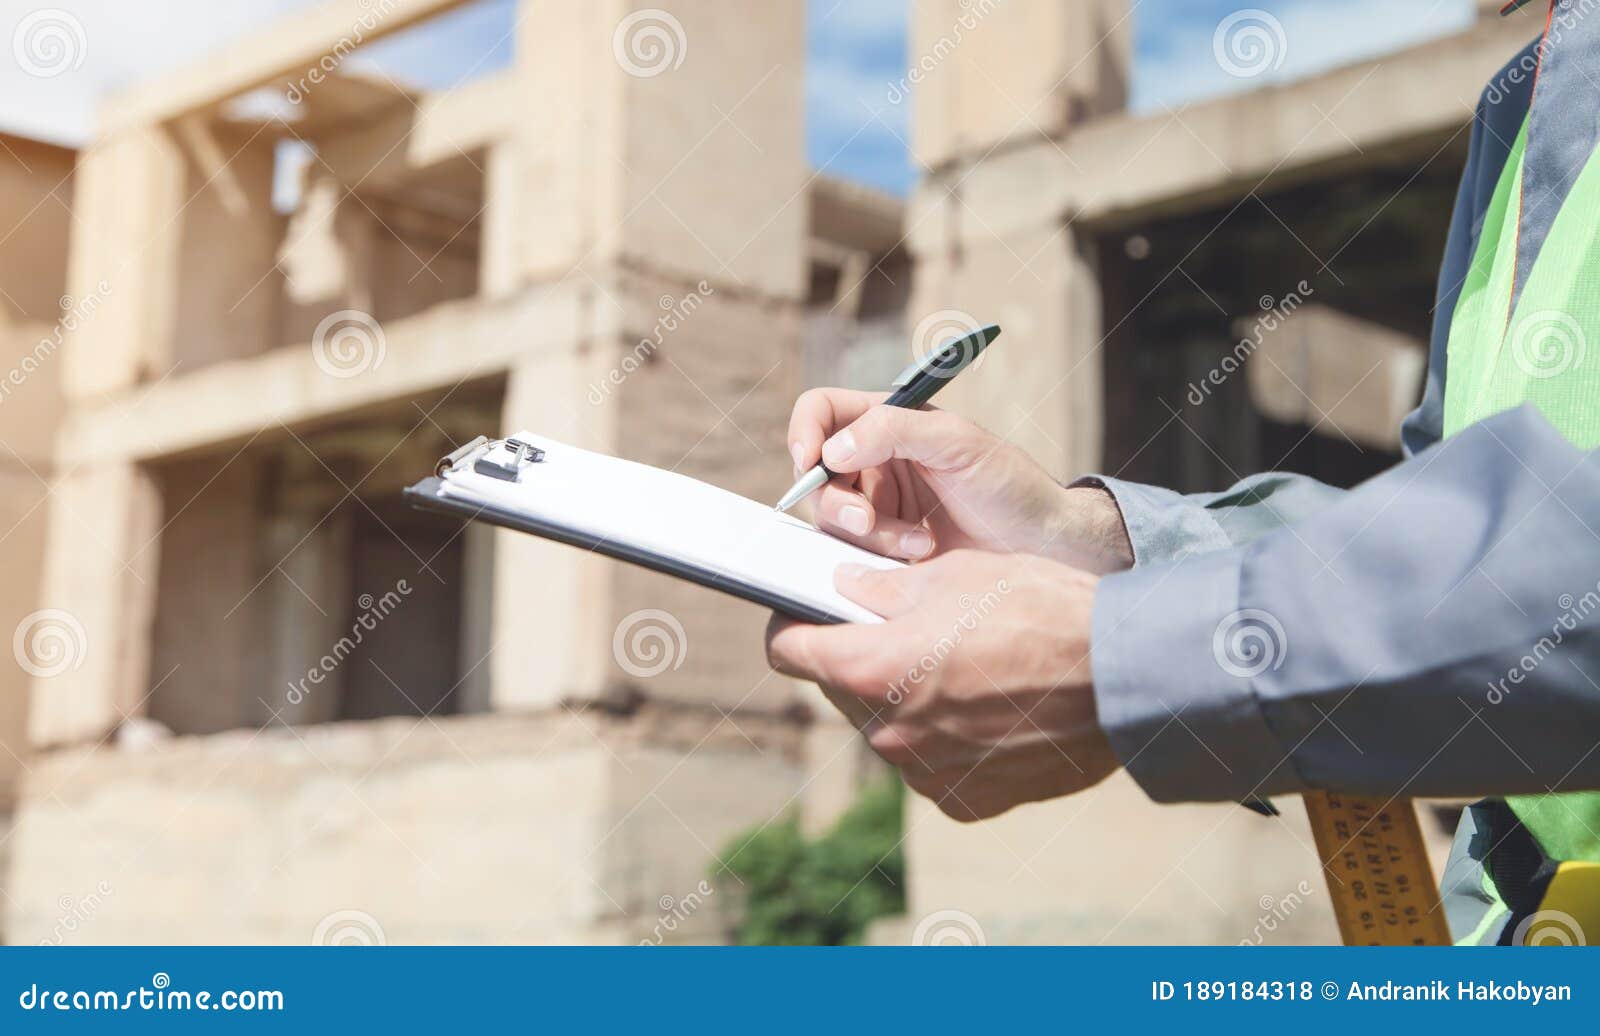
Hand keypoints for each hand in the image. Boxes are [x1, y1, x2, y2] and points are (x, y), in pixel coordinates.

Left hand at [766, 550, 1120, 820]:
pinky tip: (983, 709)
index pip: (789, 653)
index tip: (800, 616)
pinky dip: (943, 738)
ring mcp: (925, 775)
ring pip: (886, 729)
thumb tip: (842, 588)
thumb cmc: (1041, 612)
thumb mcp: (953, 575)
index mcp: (873, 669)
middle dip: (859, 659)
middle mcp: (888, 733)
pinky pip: (930, 765)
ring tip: (958, 667)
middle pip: (840, 691)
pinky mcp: (964, 800)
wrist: (1123, 676)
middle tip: (902, 630)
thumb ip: (881, 590)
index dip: (790, 627)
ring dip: (903, 699)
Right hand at [787, 388, 1131, 570]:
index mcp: (887, 422)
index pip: (821, 412)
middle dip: (835, 501)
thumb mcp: (958, 442)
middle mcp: (874, 461)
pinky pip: (851, 553)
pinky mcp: (883, 548)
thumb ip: (894, 431)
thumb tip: (833, 449)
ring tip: (920, 541)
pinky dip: (881, 555)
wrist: (1041, 544)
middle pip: (817, 473)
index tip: (811, 461)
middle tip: (865, 521)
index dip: (804, 432)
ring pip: (833, 519)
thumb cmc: (1010, 484)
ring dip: (871, 534)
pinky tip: (923, 552)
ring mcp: (877, 506)